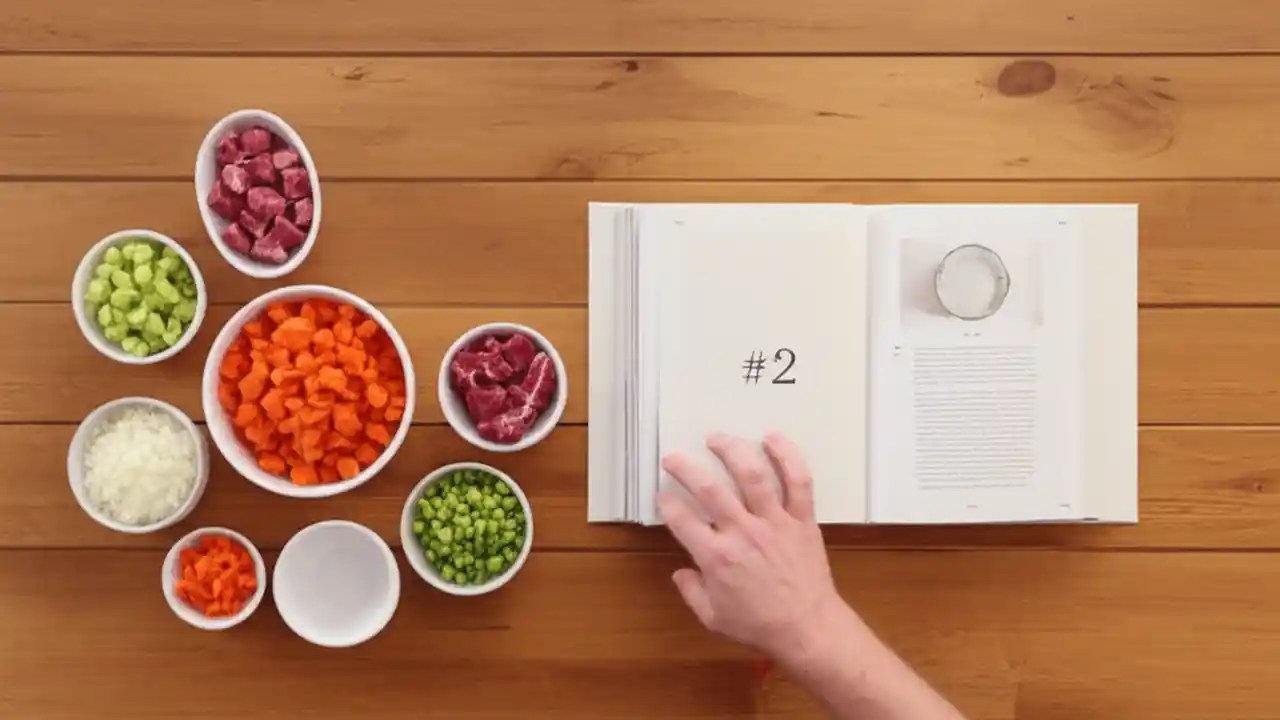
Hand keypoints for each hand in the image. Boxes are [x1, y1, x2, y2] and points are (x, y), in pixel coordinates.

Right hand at [658, 432, 850, 667]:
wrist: (807, 629)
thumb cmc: (760, 626)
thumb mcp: (714, 618)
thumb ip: (692, 592)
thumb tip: (680, 573)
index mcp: (716, 557)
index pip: (683, 520)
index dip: (667, 504)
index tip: (663, 496)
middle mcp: (743, 533)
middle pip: (709, 489)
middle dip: (686, 468)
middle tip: (673, 457)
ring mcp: (774, 522)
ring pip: (751, 475)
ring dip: (731, 451)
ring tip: (716, 438)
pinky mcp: (801, 520)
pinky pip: (798, 481)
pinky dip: (787, 456)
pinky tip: (773, 439)